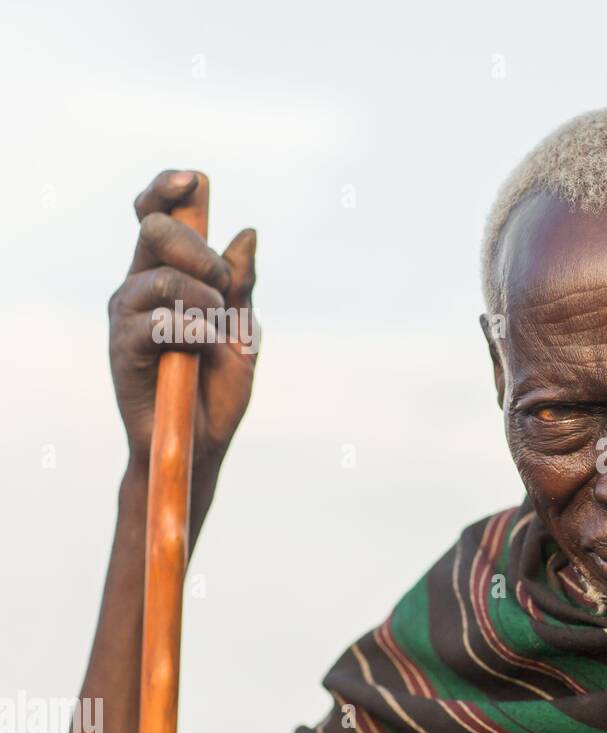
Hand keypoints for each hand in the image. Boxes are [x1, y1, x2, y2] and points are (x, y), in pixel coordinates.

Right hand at [108, 170, 257, 475]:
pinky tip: (201, 348)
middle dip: (201, 250)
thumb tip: (246, 233)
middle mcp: (139, 284)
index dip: (169, 189)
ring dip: (205, 300)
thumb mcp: (243, 330)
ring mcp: (127, 314)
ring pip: (162, 276)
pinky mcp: (122, 346)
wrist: (202, 441)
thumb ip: (241, 285)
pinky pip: (159, 320)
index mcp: (167, 272)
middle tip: (224, 288)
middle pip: (155, 228)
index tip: (196, 180)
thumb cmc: (218, 386)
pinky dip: (195, 331)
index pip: (156, 213)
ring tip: (215, 330)